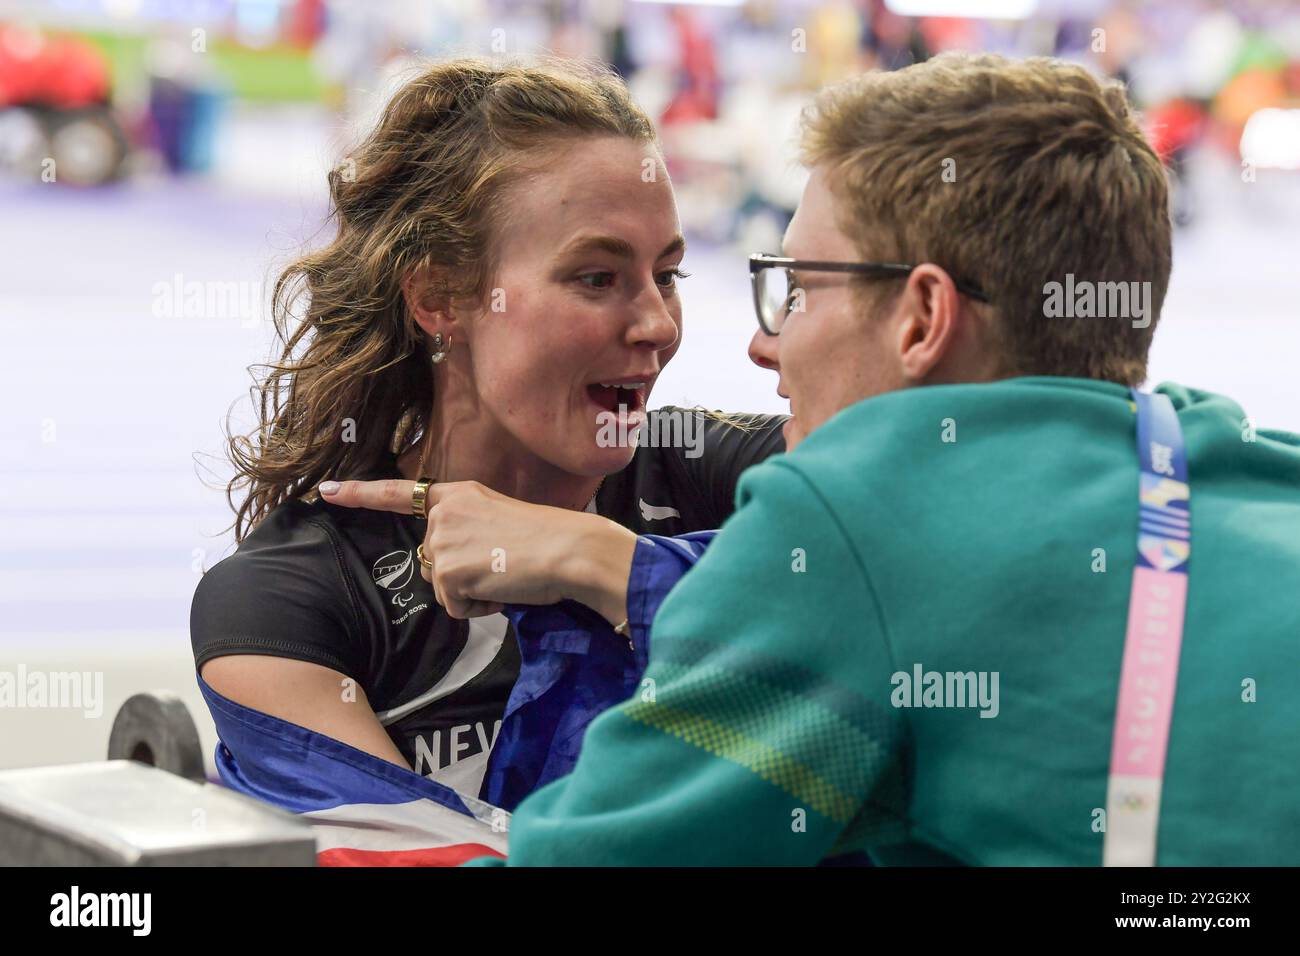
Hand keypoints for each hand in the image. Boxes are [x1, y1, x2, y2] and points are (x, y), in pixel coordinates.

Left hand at [319, 478, 636, 621]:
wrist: (571, 550)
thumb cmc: (550, 540)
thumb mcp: (501, 521)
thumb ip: (468, 533)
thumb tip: (450, 572)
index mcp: (459, 494)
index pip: (401, 493)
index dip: (359, 494)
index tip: (325, 491)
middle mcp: (444, 513)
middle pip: (432, 561)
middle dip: (462, 575)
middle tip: (503, 565)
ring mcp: (443, 540)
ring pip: (442, 587)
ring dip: (472, 594)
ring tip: (507, 575)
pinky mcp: (448, 570)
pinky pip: (454, 608)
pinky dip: (480, 609)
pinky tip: (503, 588)